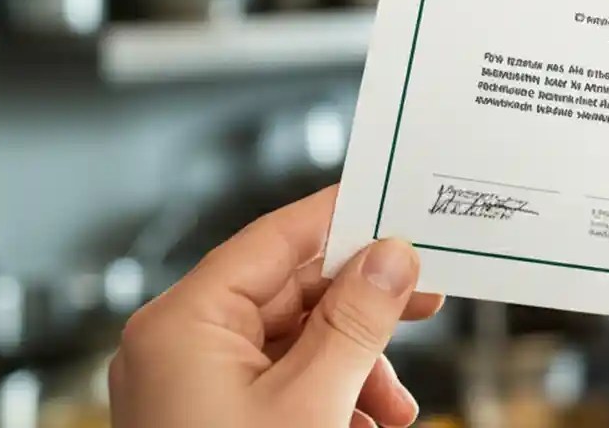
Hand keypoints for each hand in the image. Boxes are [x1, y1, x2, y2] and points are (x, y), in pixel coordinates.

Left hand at [109, 186, 443, 427]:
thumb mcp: (312, 403)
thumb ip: (356, 321)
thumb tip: (391, 256)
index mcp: (184, 323)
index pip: (275, 239)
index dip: (342, 218)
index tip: (396, 202)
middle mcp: (182, 344)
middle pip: (291, 291)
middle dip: (364, 309)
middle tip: (426, 295)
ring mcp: (194, 383)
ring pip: (296, 341)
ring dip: (359, 365)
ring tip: (397, 407)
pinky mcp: (213, 416)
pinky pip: (284, 381)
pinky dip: (333, 395)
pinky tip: (370, 424)